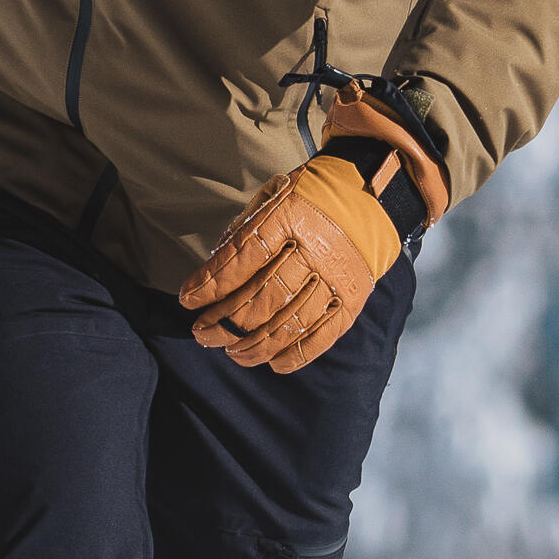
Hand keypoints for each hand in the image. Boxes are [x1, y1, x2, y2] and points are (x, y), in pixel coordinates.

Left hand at [179, 156, 405, 371]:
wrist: (370, 195)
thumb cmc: (310, 196)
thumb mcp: (272, 196)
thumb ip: (244, 232)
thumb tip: (214, 274)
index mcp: (290, 217)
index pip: (242, 258)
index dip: (211, 283)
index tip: (188, 300)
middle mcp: (314, 250)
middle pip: (262, 297)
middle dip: (225, 322)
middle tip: (202, 333)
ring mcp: (335, 278)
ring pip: (289, 323)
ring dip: (254, 345)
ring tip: (230, 352)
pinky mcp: (352, 299)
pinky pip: (322, 335)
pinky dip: (296, 354)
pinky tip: (272, 364)